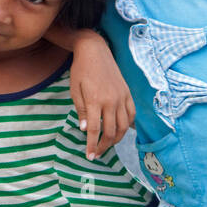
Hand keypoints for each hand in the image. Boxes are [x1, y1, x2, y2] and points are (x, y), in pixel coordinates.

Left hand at [70, 32, 134, 159]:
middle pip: (111, 131)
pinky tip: (121, 131)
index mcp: (95, 100)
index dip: (91, 145)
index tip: (89, 156)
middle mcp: (111, 101)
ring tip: (108, 145)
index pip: (94, 130)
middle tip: (96, 153)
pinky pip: (131, 114)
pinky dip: (128, 126)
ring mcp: (122, 97)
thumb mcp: (75, 90)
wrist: (95, 51)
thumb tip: (84, 129)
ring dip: (117, 139)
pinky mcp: (127, 93)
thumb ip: (81, 110)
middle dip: (103, 146)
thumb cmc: (81, 70)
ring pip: (124, 126)